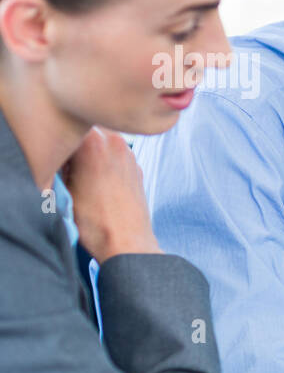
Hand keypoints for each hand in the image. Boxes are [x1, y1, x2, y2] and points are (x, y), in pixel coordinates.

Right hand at [60, 128, 161, 261]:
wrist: (128, 243)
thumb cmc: (95, 221)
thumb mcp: (63, 189)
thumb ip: (59, 164)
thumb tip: (58, 156)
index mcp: (93, 142)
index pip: (66, 129)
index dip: (58, 147)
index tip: (60, 166)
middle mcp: (115, 142)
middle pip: (85, 133)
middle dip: (75, 148)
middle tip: (72, 173)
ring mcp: (129, 154)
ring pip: (101, 143)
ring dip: (91, 155)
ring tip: (88, 181)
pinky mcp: (137, 167)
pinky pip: (114, 157)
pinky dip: (105, 165)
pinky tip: (101, 186)